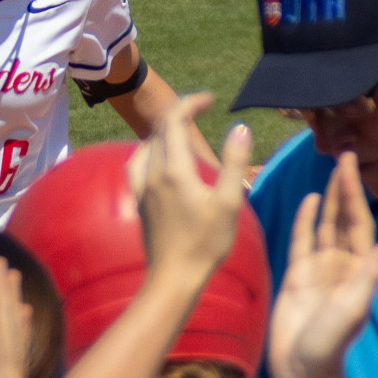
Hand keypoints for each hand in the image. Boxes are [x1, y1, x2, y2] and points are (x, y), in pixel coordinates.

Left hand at [128, 92, 252, 289]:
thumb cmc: (205, 243)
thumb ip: (234, 162)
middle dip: (180, 113)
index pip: (174, 120)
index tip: (211, 100)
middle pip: (160, 130)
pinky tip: (160, 160)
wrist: (173, 277)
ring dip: (165, 131)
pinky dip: (150, 151)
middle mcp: (152, 173)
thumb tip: (239, 127)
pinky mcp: (139, 201)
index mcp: (174, 170)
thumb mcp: (229, 202)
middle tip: (203, 110)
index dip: (191, 102)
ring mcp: (142, 187)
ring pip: (147, 145)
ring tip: (184, 131)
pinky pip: (138, 163)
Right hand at [267, 153, 377, 377]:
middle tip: (345, 155)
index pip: (360, 223)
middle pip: (344, 218)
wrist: (302, 366)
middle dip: (345, 188)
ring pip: (325, 224)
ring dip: (329, 199)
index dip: (356, 194)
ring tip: (330, 171)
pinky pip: (303, 239)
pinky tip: (311, 200)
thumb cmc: (331, 341)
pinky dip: (307, 219)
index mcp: (359, 269)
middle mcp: (342, 263)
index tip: (354, 167)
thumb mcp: (353, 307)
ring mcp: (319, 267)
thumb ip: (368, 275)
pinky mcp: (298, 274)